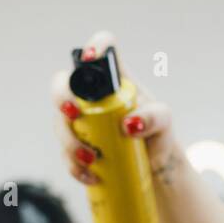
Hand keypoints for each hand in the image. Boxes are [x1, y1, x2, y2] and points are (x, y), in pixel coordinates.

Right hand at [53, 28, 176, 185]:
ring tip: (92, 159)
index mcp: (113, 80)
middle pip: (63, 84)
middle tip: (73, 115)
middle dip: (61, 98)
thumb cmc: (157, 135)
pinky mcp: (74, 146)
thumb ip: (154, 117)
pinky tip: (90, 175)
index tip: (89, 58)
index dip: (93, 47)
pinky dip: (74, 166)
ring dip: (69, 142)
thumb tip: (129, 124)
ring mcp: (78, 121)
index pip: (102, 50)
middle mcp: (90, 96)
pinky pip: (64, 154)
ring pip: (59, 123)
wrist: (151, 167)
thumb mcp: (164, 124)